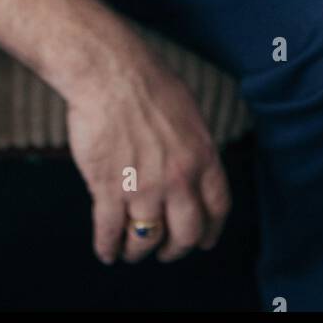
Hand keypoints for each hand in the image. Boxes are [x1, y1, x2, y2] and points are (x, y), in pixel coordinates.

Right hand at [65, 43, 231, 265]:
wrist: (109, 71)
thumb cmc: (146, 80)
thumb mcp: (188, 111)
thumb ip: (193, 145)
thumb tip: (193, 165)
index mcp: (202, 157)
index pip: (217, 208)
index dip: (210, 231)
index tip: (202, 241)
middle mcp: (178, 179)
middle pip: (185, 235)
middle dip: (175, 249)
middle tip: (166, 251)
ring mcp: (143, 187)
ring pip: (145, 240)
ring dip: (138, 251)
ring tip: (130, 251)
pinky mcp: (108, 188)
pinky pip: (110, 232)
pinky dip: (107, 247)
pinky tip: (105, 251)